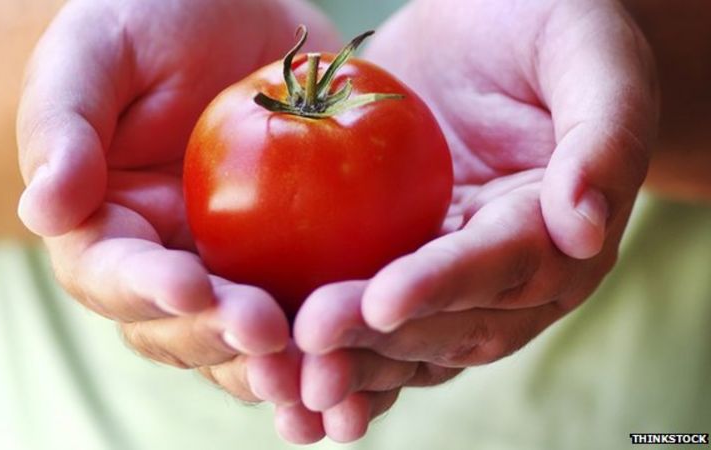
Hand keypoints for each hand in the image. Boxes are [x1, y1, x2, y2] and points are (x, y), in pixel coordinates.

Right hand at [16, 0, 338, 435]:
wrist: (234, 14)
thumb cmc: (150, 19)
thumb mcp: (97, 51)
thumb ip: (61, 125)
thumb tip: (42, 211)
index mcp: (105, 227)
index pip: (112, 276)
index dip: (148, 290)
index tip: (193, 287)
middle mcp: (165, 262)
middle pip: (180, 328)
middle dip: (221, 340)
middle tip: (269, 335)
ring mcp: (232, 268)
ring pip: (245, 342)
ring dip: (280, 366)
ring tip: (319, 376)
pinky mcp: (292, 263)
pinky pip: (309, 313)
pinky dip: (333, 343)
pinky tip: (368, 352)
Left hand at [293, 0, 658, 441]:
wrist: (488, 26)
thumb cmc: (545, 24)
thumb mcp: (589, 54)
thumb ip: (603, 135)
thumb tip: (582, 231)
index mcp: (559, 231)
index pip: (504, 267)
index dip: (443, 287)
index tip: (381, 301)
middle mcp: (507, 271)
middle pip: (449, 324)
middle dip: (381, 341)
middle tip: (310, 339)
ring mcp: (446, 271)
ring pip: (405, 339)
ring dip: (349, 363)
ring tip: (286, 375)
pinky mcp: (396, 261)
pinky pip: (364, 312)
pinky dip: (329, 344)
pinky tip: (275, 361)